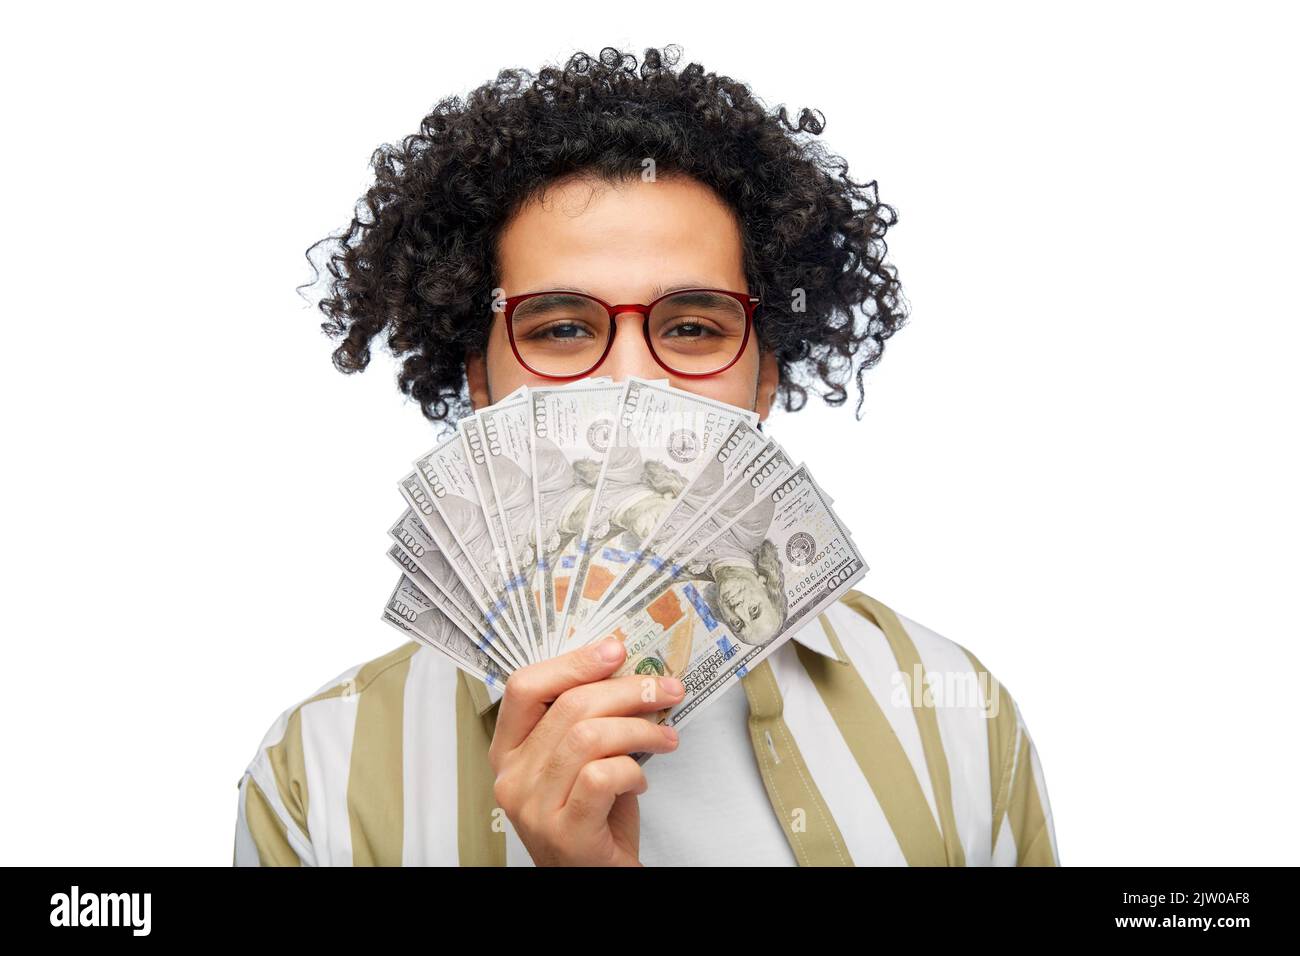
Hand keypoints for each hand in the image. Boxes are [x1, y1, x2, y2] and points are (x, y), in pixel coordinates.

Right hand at [488, 637, 683, 865]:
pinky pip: (601, 776)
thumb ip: (586, 720)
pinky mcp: (564, 831)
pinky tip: (641, 781)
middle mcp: (512, 777)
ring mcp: (533, 807)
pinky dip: (632, 770)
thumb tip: (628, 670)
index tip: (615, 650)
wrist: (597, 877)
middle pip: (569, 707)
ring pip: (588, 737)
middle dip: (627, 690)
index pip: (523, 687)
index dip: (572, 662)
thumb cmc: (593, 817)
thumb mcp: (579, 761)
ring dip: (639, 728)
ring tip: (665, 736)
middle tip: (665, 689)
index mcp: (509, 750)